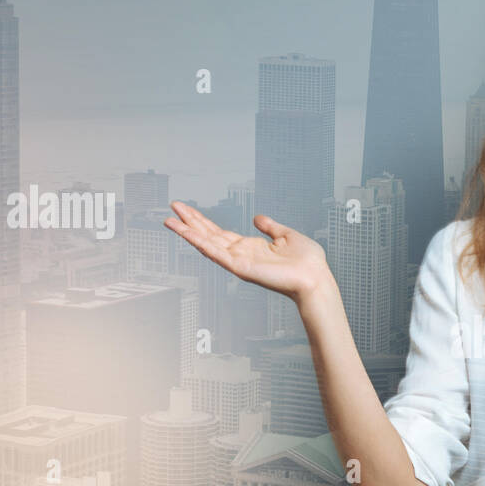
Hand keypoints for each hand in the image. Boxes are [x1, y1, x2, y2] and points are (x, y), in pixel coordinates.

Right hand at [164, 201, 333, 303]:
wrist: (315, 278)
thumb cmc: (307, 263)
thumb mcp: (286, 235)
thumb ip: (271, 227)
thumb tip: (258, 218)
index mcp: (251, 247)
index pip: (220, 233)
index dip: (203, 221)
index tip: (188, 210)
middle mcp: (242, 254)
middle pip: (209, 236)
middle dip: (190, 222)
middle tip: (173, 207)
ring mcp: (239, 261)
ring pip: (207, 244)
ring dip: (187, 232)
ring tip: (169, 220)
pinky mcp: (240, 267)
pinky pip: (215, 253)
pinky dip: (199, 243)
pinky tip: (186, 234)